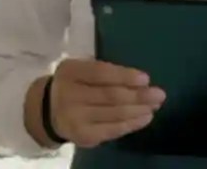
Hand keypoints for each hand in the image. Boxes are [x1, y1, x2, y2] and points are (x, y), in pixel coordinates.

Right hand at [48, 58, 165, 147]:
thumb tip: (139, 81)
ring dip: (139, 110)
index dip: (124, 76)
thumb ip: (103, 72)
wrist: (47, 111)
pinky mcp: (83, 136)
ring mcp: (76, 119)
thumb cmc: (73, 84)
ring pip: (114, 115)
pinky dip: (131, 124)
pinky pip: (112, 130)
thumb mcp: (80, 69)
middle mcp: (70, 96)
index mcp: (70, 72)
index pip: (99, 73)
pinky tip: (145, 118)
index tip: (146, 79)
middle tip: (160, 94)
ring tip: (155, 105)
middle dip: (138, 96)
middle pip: (110, 96)